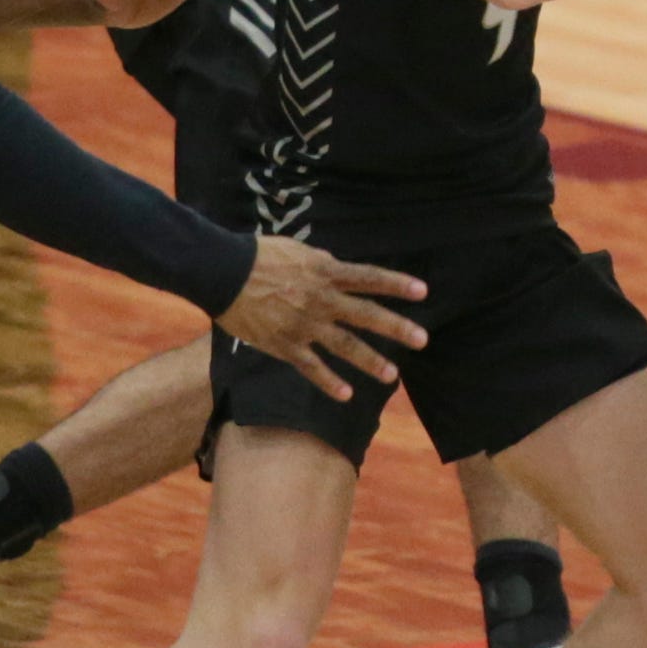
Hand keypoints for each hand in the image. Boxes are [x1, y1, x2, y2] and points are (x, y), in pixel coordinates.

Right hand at [216, 234, 430, 400]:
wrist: (224, 273)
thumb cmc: (260, 256)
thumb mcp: (299, 252)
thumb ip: (323, 264)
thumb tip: (340, 270)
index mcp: (326, 273)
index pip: (369, 278)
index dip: (397, 285)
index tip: (423, 292)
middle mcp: (321, 300)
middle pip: (366, 315)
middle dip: (396, 328)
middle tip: (422, 340)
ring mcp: (304, 325)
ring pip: (344, 346)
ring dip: (370, 361)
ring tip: (392, 375)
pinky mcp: (285, 344)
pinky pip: (311, 367)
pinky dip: (329, 382)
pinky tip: (347, 395)